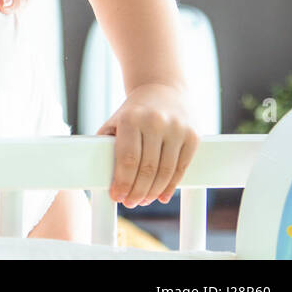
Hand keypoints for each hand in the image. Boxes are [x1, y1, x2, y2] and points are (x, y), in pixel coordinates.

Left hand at [96, 82, 199, 206]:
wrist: (163, 88)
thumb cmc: (135, 110)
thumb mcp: (116, 120)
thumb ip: (107, 143)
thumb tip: (99, 173)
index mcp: (131, 119)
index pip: (127, 159)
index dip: (122, 182)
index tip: (117, 196)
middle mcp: (155, 122)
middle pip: (147, 168)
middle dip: (137, 190)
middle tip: (130, 202)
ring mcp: (176, 129)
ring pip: (165, 171)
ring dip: (153, 191)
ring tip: (144, 200)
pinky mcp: (193, 135)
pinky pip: (181, 167)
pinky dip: (171, 185)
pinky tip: (162, 195)